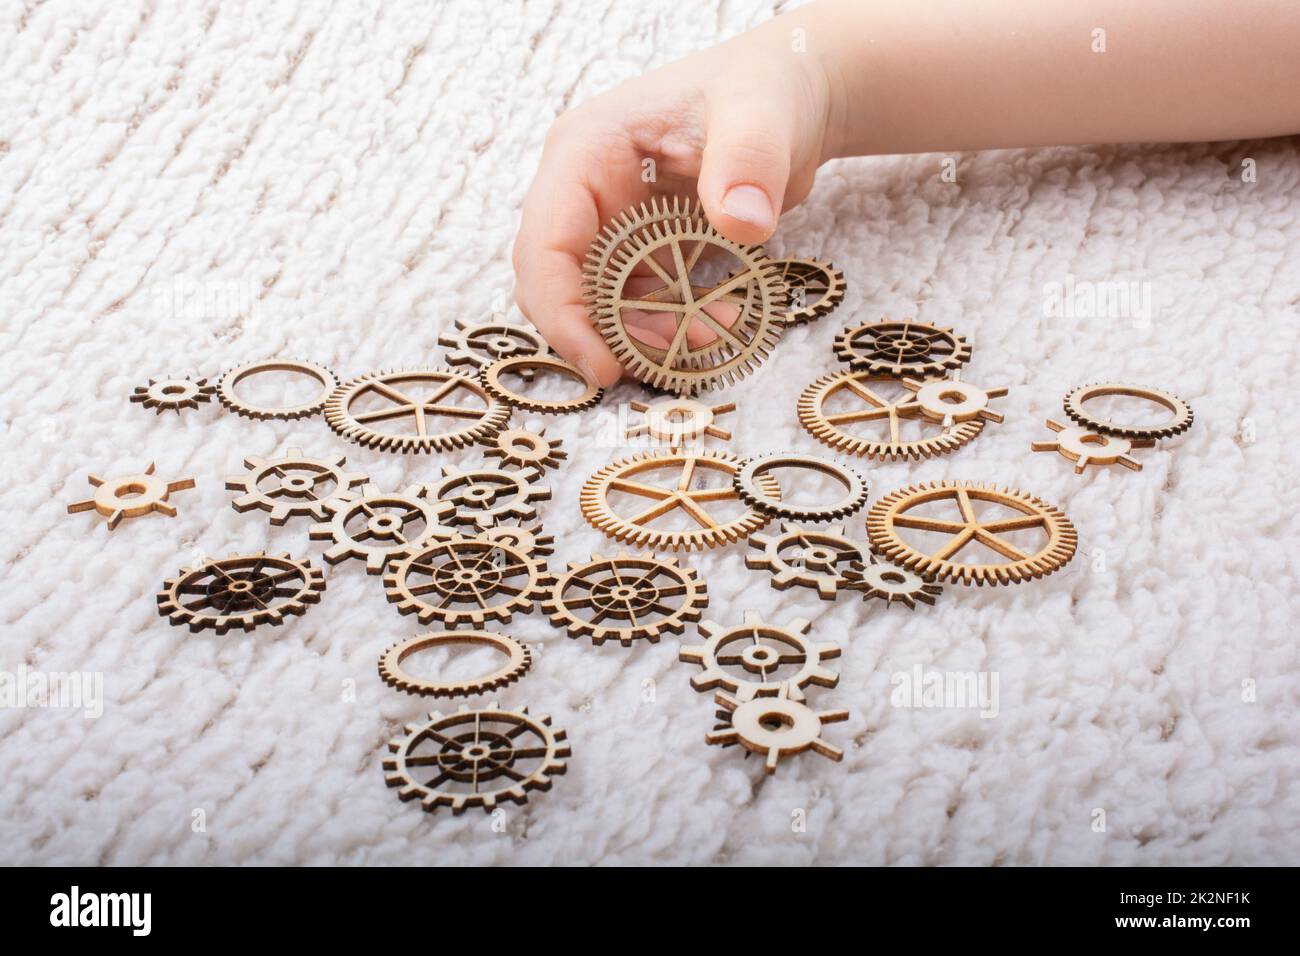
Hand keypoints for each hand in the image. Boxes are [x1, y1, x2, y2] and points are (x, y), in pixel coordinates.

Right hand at [512, 26, 832, 385]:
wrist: (792, 94)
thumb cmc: (764, 88)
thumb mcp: (759, 115)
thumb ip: (748, 161)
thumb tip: (742, 223)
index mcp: (585, 152)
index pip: (545, 244)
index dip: (563, 312)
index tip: (603, 364)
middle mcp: (582, 190)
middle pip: (558, 283)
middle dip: (601, 334)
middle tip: (659, 367)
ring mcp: (607, 219)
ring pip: (594, 302)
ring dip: (640, 335)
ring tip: (708, 339)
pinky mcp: (636, 245)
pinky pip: (632, 302)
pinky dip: (665, 325)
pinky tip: (716, 325)